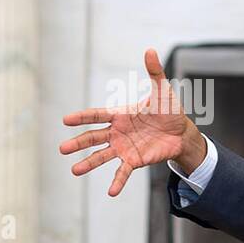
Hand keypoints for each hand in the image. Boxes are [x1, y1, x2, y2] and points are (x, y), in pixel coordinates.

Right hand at [61, 48, 205, 196]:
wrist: (181, 132)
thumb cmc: (168, 110)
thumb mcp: (162, 91)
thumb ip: (154, 72)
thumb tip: (150, 50)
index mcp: (120, 114)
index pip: (97, 115)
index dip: (82, 117)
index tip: (65, 120)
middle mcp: (117, 132)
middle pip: (94, 137)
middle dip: (78, 143)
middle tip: (62, 149)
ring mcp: (124, 148)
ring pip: (102, 156)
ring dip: (89, 163)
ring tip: (74, 170)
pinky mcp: (134, 161)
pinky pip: (123, 172)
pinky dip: (117, 182)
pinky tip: (110, 192)